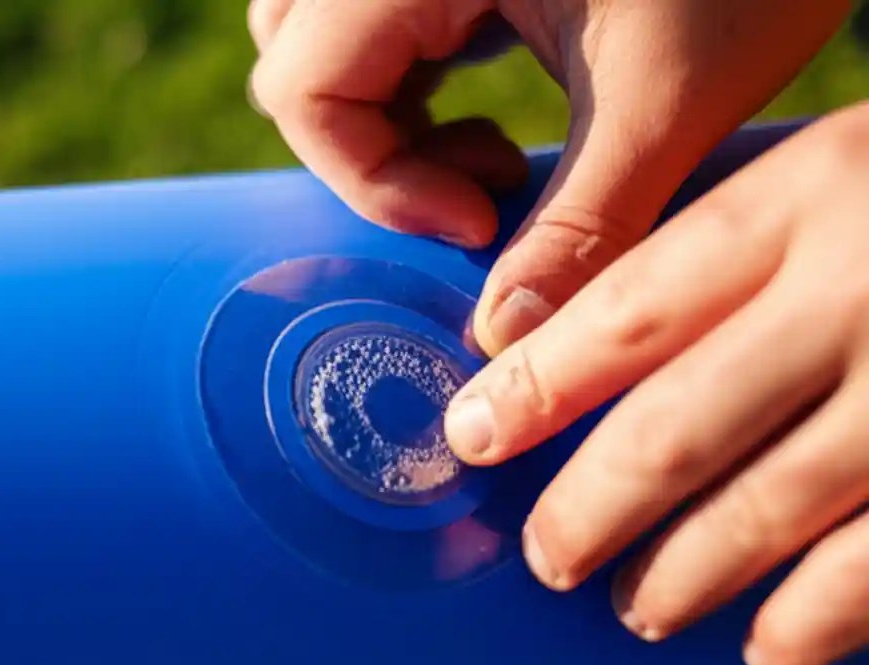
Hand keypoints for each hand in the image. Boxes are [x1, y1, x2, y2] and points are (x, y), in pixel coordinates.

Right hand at [248, 0, 850, 355]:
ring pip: (326, 45)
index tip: (476, 221)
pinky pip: (377, 31)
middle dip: (368, 150)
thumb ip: (579, 225)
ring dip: (380, 122)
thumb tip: (505, 339)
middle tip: (473, 189)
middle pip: (297, 61)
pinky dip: (411, 92)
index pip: (306, 86)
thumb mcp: (662, 100)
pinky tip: (489, 124)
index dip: (373, 177)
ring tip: (486, 156)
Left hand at [444, 102, 868, 664]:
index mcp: (810, 198)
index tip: (472, 434)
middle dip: (593, 506)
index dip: (534, 385)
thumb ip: (722, 252)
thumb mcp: (835, 175)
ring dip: (687, 572)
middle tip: (551, 554)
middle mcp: (866, 292)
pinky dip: (819, 617)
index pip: (628, 309)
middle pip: (680, 426)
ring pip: (776, 508)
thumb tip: (560, 346)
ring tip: (637, 603)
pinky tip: (765, 645)